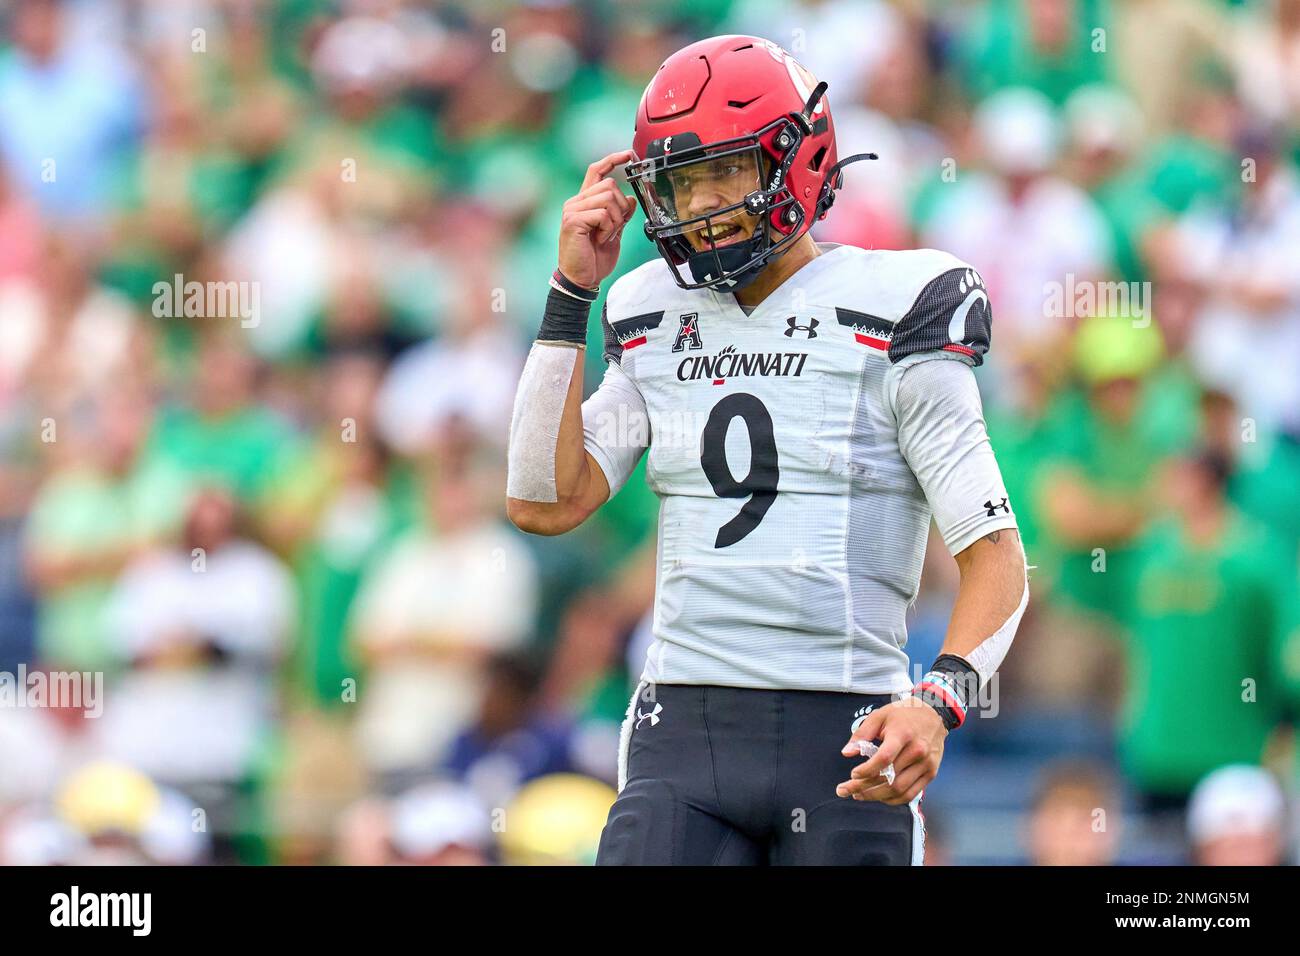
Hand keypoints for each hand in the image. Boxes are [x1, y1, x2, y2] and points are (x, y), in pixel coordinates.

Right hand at [558, 150, 637, 288]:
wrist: (582, 279)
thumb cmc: (594, 259)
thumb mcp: (614, 232)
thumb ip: (621, 215)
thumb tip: (631, 198)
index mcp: (585, 202)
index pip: (596, 171)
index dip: (612, 160)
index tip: (628, 155)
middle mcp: (576, 202)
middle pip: (609, 184)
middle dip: (621, 206)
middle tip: (615, 227)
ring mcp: (572, 210)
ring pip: (608, 197)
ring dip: (616, 219)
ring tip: (607, 235)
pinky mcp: (573, 220)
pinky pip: (603, 214)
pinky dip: (609, 228)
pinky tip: (601, 239)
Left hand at [836, 696, 946, 804]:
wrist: (935, 714)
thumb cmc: (904, 714)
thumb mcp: (880, 716)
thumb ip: (862, 734)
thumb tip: (846, 753)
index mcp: (903, 734)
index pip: (884, 758)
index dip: (867, 770)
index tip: (853, 774)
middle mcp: (917, 751)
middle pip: (889, 778)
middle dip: (863, 787)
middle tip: (845, 790)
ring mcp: (926, 764)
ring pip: (898, 790)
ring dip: (876, 796)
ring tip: (858, 794)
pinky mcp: (930, 774)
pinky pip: (910, 794)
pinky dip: (893, 799)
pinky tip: (879, 797)